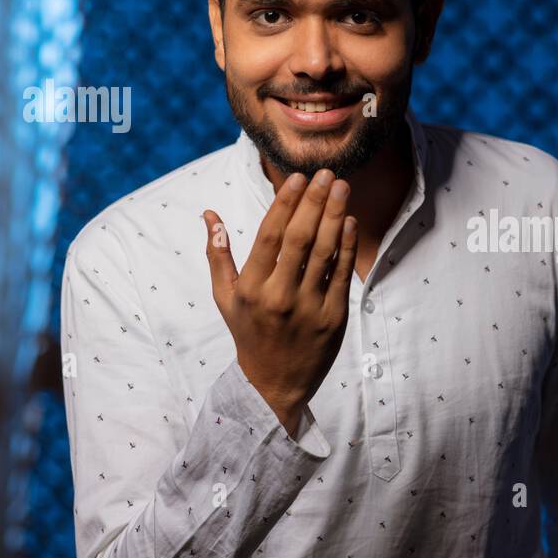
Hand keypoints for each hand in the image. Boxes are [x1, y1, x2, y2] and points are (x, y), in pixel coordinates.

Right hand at [203, 170, 357, 434]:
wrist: (275, 383)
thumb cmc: (249, 332)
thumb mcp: (225, 297)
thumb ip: (217, 255)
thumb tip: (209, 215)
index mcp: (251, 289)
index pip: (270, 236)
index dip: (285, 203)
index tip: (298, 178)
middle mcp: (279, 296)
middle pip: (300, 239)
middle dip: (315, 202)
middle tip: (327, 174)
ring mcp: (309, 308)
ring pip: (324, 253)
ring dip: (335, 215)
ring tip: (342, 188)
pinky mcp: (333, 318)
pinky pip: (342, 274)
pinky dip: (346, 246)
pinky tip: (349, 221)